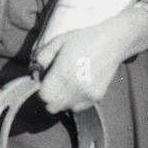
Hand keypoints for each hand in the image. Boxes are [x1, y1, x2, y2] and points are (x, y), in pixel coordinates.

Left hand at [32, 13, 147, 113]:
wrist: (112, 42)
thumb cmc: (83, 39)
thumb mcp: (58, 41)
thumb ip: (42, 56)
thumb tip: (36, 72)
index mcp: (62, 73)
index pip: (44, 96)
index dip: (42, 89)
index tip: (45, 80)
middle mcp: (74, 87)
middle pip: (53, 106)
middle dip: (50, 97)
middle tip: (55, 83)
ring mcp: (87, 94)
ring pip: (65, 108)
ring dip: (62, 100)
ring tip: (68, 83)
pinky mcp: (96, 97)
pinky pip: (78, 107)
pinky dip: (75, 101)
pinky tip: (78, 86)